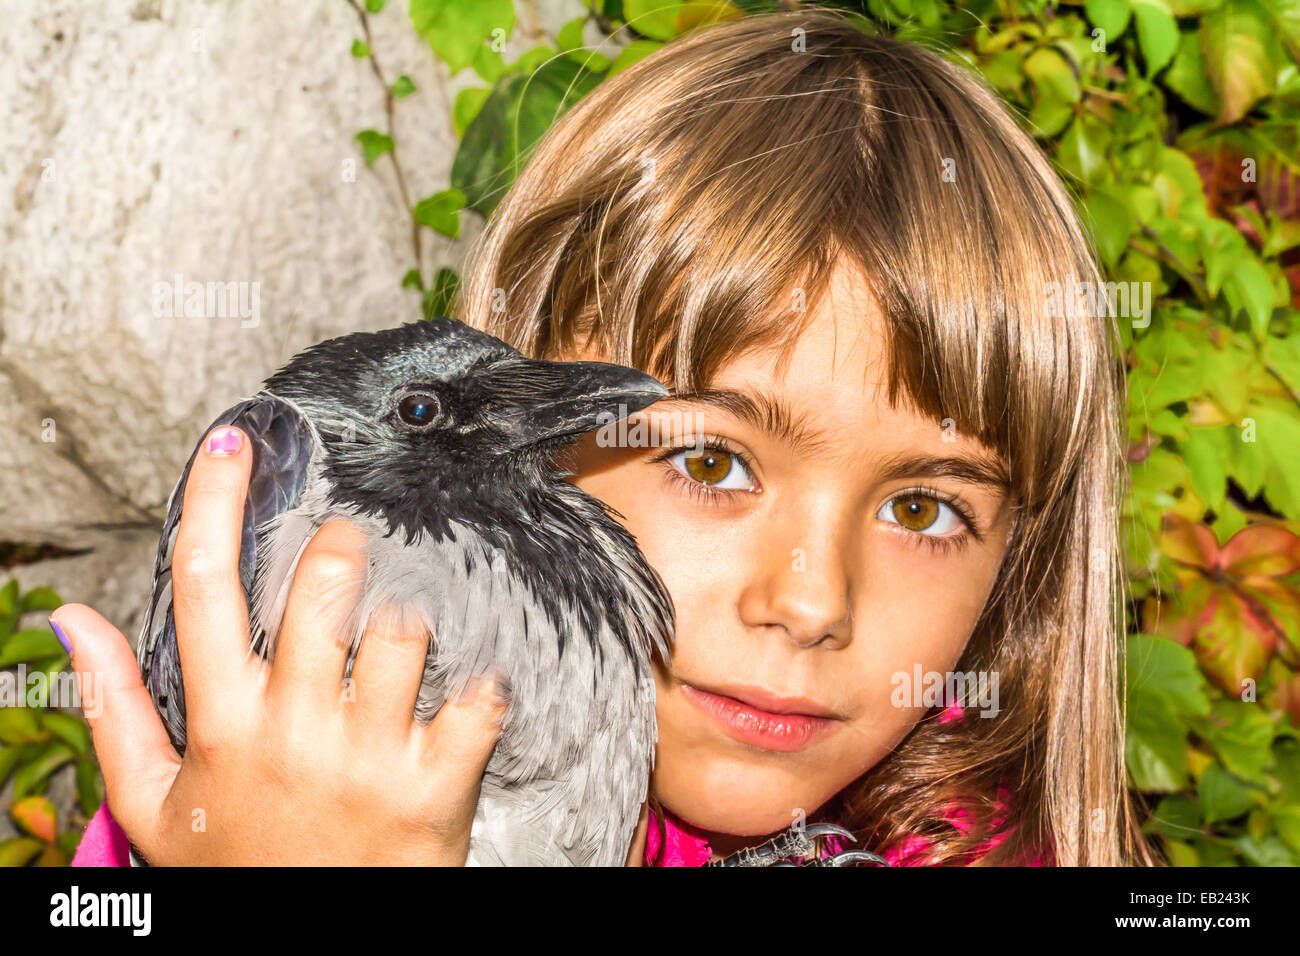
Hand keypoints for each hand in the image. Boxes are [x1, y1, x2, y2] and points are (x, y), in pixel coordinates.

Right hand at [54, 426, 506, 864]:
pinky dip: (486, 681)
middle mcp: (294, 728)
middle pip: (320, 592)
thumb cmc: (238, 867)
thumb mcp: (155, 801)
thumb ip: (113, 708)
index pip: (204, 590)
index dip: (213, 504)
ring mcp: (368, 756)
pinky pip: (478, 701)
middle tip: (352, 546)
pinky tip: (475, 682)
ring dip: (412, 612)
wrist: (309, 951)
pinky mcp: (434, 786)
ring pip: (403, 632)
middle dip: (342, 547)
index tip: (231, 445)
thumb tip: (74, 618)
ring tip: (408, 623)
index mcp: (223, 722)